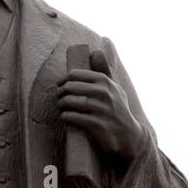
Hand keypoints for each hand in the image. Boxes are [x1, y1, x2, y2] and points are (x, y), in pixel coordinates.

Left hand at [57, 47, 144, 163]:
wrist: (128, 136)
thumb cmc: (118, 110)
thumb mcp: (115, 88)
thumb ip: (104, 70)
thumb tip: (95, 51)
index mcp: (105, 81)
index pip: (75, 75)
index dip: (64, 80)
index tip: (61, 86)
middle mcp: (103, 93)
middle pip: (69, 87)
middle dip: (60, 93)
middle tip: (59, 98)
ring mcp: (99, 109)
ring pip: (68, 101)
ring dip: (61, 105)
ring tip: (61, 107)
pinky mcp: (95, 125)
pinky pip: (71, 117)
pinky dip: (65, 116)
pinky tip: (65, 117)